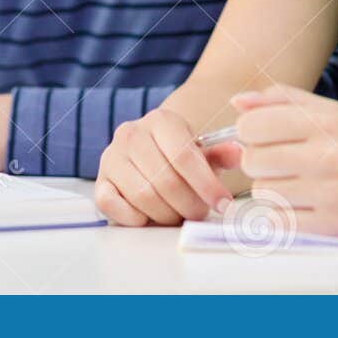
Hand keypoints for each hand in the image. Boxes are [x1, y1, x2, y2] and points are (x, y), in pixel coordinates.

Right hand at [94, 106, 236, 225]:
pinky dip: (136, 217)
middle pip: (165, 180)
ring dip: (166, 214)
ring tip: (178, 214)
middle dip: (188, 205)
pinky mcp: (99, 180)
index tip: (223, 204)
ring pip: (142, 195)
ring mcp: (111, 156)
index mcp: (161, 120)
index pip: (183, 155)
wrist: (147, 154)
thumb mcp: (202, 152)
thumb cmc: (177, 157)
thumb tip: (238, 152)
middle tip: (199, 213)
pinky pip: (113, 204)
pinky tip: (150, 215)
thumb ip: (220, 154)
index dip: (206, 184)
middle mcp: (131, 133)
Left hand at [231, 84, 337, 239]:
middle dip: (259, 163)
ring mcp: (330, 191)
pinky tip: (303, 206)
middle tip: (282, 164)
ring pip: (263, 192)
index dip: (249, 133)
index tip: (264, 138)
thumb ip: (284, 100)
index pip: (251, 125)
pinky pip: (280, 222)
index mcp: (324, 120)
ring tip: (298, 186)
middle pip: (252, 160)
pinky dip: (283, 216)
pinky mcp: (335, 225)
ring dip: (273, 191)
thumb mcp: (336, 113)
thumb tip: (236, 102)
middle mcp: (327, 153)